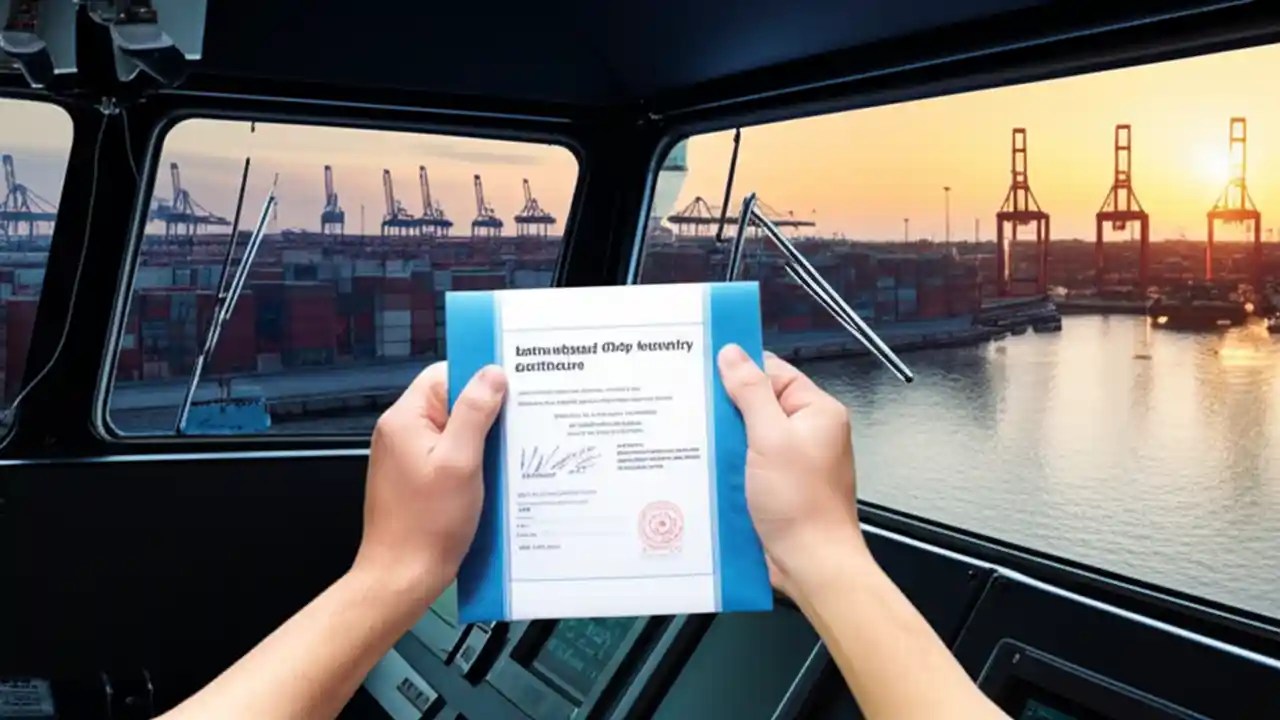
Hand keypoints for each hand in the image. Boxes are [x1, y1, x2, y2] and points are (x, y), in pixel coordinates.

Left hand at [352, 361, 506, 602]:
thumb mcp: (460, 462)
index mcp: (405, 419)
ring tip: (504, 457)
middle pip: (451, 401)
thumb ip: (475, 412)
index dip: (479, 379)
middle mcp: (401, 432)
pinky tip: (490, 477)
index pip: (445, 374)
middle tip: (515, 427)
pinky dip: (472, 461)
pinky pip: (450, 454)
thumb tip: (492, 374)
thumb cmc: (426, 525)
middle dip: (486, 412)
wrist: (402, 577)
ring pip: (454, 429)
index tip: (511, 390)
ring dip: (481, 440)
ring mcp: (407, 456)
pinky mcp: (417, 477)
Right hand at [717, 345, 865, 597]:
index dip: (740, 370)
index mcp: (816, 412)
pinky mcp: (776, 485)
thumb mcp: (771, 438)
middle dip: (725, 407)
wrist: (811, 564)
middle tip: (689, 404)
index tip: (703, 366)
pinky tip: (703, 466)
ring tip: (692, 436)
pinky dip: (727, 464)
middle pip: (757, 403)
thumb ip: (751, 392)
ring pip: (747, 435)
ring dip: (723, 439)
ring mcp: (791, 460)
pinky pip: (746, 463)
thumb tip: (732, 354)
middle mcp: (807, 432)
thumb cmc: (802, 504)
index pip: (773, 372)